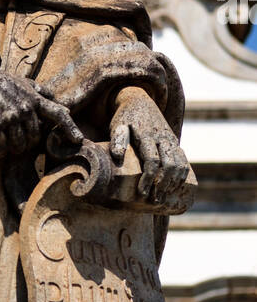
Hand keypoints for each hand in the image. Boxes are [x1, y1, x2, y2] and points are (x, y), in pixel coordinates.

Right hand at [0, 62, 82, 157]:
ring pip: (18, 146)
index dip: (70, 128)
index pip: (58, 114)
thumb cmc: (0, 81)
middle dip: (26, 145)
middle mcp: (26, 107)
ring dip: (11, 149)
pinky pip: (1, 146)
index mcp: (35, 98)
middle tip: (15, 141)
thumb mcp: (24, 83)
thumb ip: (44, 96)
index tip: (79, 140)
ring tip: (3, 145)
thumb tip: (66, 109)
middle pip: (34, 139)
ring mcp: (10, 116)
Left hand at [109, 86, 190, 202]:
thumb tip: (117, 156)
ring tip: (163, 196)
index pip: (152, 161)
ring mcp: (170, 140)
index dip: (148, 178)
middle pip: (169, 165)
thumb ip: (117, 139)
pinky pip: (184, 160)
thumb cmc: (124, 118)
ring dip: (173, 182)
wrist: (140, 102)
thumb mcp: (117, 125)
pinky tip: (174, 187)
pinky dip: (182, 175)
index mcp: (147, 135)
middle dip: (162, 184)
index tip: (142, 192)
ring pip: (179, 164)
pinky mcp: (174, 142)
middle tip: (154, 200)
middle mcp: (162, 138)